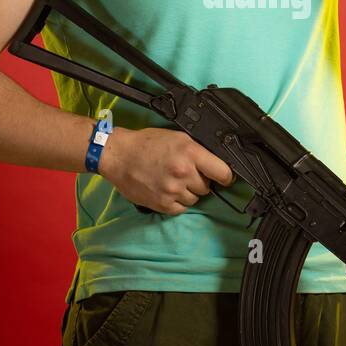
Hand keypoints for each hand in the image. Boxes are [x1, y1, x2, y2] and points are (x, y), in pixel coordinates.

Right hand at [99, 125, 234, 214]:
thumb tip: (215, 163)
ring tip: (174, 182)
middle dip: (200, 182)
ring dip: (188, 193)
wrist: (119, 155)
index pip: (223, 172)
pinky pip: (181, 209)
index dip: (226, 176)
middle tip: (186, 174)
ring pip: (195, 199)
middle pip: (207, 187)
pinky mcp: (162, 204)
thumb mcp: (177, 137)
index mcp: (190, 153)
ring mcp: (173, 190)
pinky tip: (167, 191)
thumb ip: (197, 150)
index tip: (224, 178)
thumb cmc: (146, 144)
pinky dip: (177, 202)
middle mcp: (184, 172)